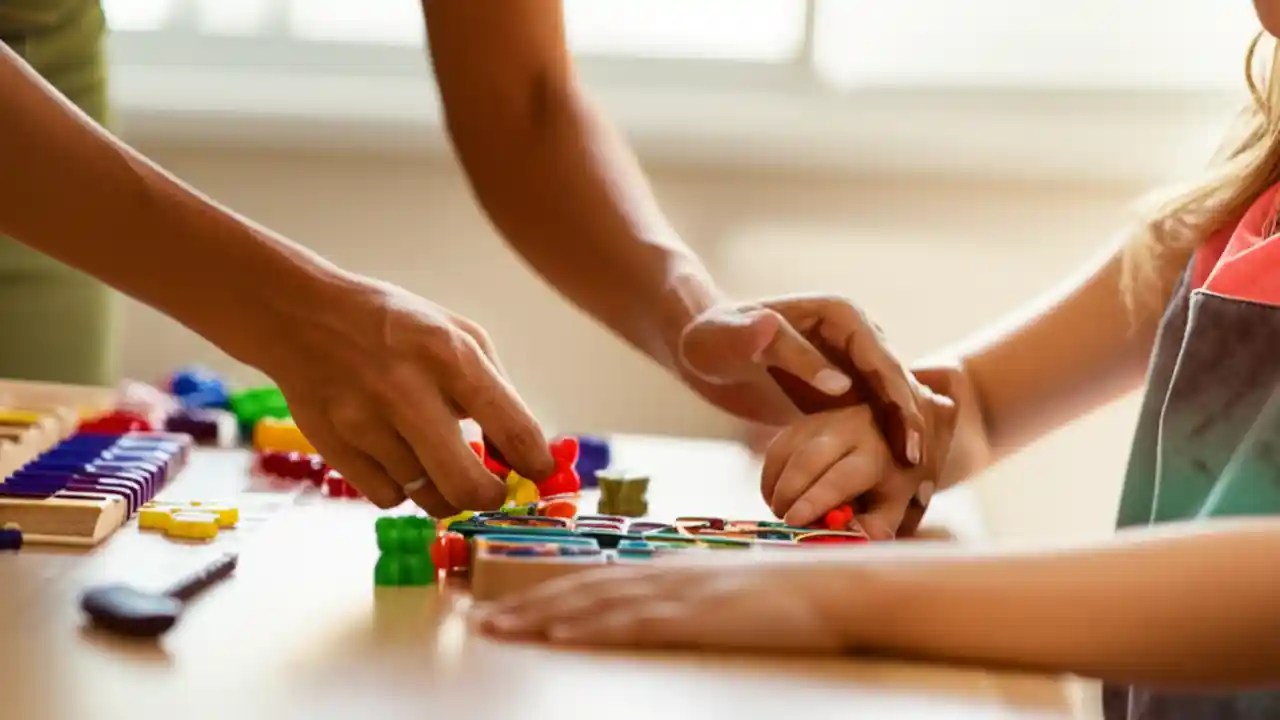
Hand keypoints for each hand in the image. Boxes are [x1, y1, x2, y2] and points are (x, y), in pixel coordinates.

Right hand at [255, 273, 553, 514]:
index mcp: (449, 354)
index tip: (539, 473)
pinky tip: (398, 456)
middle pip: (465, 484)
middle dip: (489, 498)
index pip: (512, 426)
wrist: (302, 315)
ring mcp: (365, 422)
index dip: (535, 463)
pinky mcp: (334, 446)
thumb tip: (521, 452)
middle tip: (492, 492)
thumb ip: (494, 388)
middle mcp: (407, 390)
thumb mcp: (457, 332)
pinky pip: (388, 497)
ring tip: (436, 459)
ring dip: (443, 488)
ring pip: (426, 495)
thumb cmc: (396, 325)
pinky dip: (403, 488)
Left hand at [474, 562, 851, 652]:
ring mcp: (680, 594)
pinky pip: (634, 623)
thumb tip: (648, 605)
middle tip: (476, 618)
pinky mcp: (699, 617)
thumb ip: (686, 595)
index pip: (594, 578)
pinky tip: (561, 634)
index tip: (503, 602)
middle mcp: (665, 574)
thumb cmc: (790, 595)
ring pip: (596, 602)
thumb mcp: (726, 590)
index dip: (543, 590)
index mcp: (669, 568)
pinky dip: (592, 627)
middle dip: (524, 602)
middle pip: (581, 587)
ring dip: (542, 614)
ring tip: (499, 627)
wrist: (840, 588)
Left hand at [678, 295, 926, 466]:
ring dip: (903, 434)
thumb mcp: (730, 341)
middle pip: (895, 380)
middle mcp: (854, 335)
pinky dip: (883, 441)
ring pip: (890, 400)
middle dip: (910, 422)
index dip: (898, 400)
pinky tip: (891, 476)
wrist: (701, 350)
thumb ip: (772, 347)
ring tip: (916, 479)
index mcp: (840, 315)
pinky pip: (872, 415)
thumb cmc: (711, 339)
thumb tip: (835, 379)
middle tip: (919, 467)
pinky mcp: (843, 389)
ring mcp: (851, 362)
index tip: (908, 440)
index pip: (881, 359)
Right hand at [763, 381, 956, 536]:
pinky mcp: (802, 422)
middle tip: (785, 521)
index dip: (814, 501)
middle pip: (806, 461)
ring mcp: (820, 421)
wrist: (896, 425)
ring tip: (781, 509)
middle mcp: (847, 430)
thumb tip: (855, 542)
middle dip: (789, 495)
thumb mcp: (896, 501)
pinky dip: (770, 475)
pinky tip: (777, 494)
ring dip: (776, 486)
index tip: (794, 522)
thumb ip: (877, 525)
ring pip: (785, 453)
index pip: (840, 478)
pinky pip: (776, 449)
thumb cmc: (895, 472)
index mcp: (876, 454)